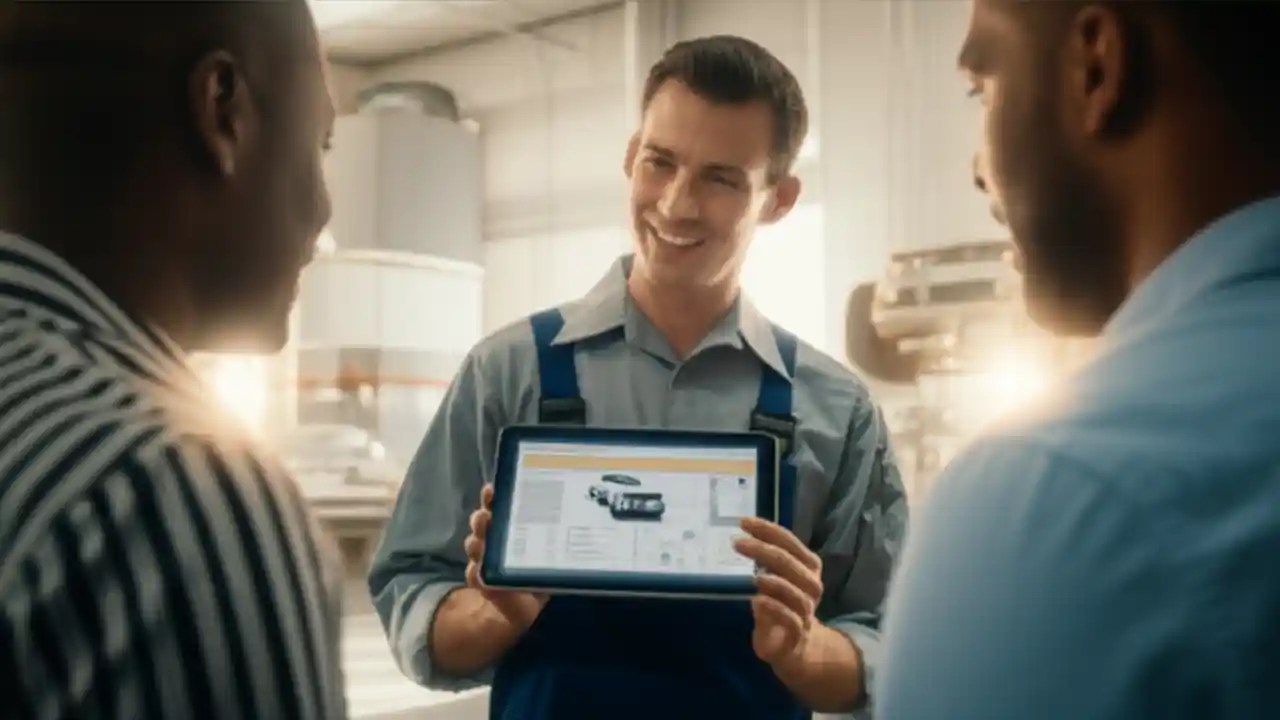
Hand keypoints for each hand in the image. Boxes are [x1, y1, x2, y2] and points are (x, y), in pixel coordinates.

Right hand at [464, 484, 547, 630]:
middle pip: (481, 522)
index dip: (492, 497)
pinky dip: (476, 572)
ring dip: (477, 542)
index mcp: (508, 528)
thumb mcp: (549, 556)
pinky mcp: (480, 580)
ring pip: (474, 545)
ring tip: (481, 542)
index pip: (498, 506)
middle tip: (487, 516)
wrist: (522, 606)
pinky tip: (479, 570)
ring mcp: (484, 559)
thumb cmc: (538, 574)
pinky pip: (473, 574)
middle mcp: (493, 539)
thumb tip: (573, 520)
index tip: (492, 489)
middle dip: (482, 518)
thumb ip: (553, 540)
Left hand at [733, 517, 823, 666]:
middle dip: (764, 551)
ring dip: (775, 582)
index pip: (790, 542)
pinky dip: (775, 609)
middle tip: (737, 543)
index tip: (743, 522)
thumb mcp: (774, 579)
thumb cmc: (781, 604)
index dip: (768, 530)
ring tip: (754, 576)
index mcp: (808, 567)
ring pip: (796, 593)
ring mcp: (806, 610)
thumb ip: (765, 559)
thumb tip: (742, 534)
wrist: (794, 646)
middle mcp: (811, 586)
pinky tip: (757, 601)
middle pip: (791, 564)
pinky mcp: (797, 634)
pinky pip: (791, 619)